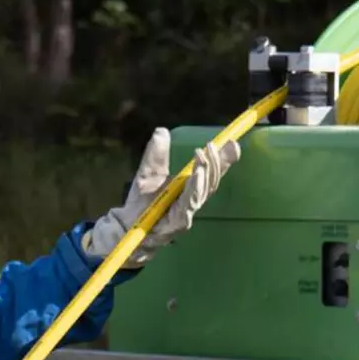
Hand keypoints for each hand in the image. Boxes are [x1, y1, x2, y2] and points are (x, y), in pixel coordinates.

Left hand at [80, 127, 240, 267]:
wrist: (126, 228)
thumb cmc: (141, 203)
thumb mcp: (148, 173)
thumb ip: (155, 155)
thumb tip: (161, 131)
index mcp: (189, 191)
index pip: (210, 174)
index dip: (222, 160)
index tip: (232, 143)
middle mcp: (192, 202)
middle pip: (212, 182)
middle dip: (216, 163)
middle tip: (215, 145)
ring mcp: (186, 214)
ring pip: (203, 192)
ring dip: (205, 172)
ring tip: (204, 155)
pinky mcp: (177, 222)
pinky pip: (189, 203)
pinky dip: (195, 187)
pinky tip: (196, 174)